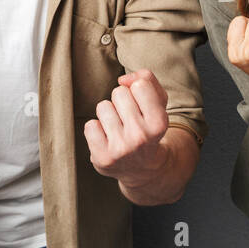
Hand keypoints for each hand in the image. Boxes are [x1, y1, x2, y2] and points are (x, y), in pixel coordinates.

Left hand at [84, 69, 170, 183]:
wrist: (144, 168)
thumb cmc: (148, 126)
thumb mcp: (159, 102)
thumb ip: (147, 79)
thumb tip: (122, 80)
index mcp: (159, 123)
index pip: (140, 85)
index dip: (138, 92)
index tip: (142, 107)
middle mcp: (140, 137)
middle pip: (119, 93)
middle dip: (122, 102)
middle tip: (129, 119)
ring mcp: (120, 149)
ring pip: (103, 107)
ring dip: (109, 114)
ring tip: (119, 129)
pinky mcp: (102, 157)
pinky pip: (90, 125)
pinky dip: (96, 130)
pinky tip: (108, 139)